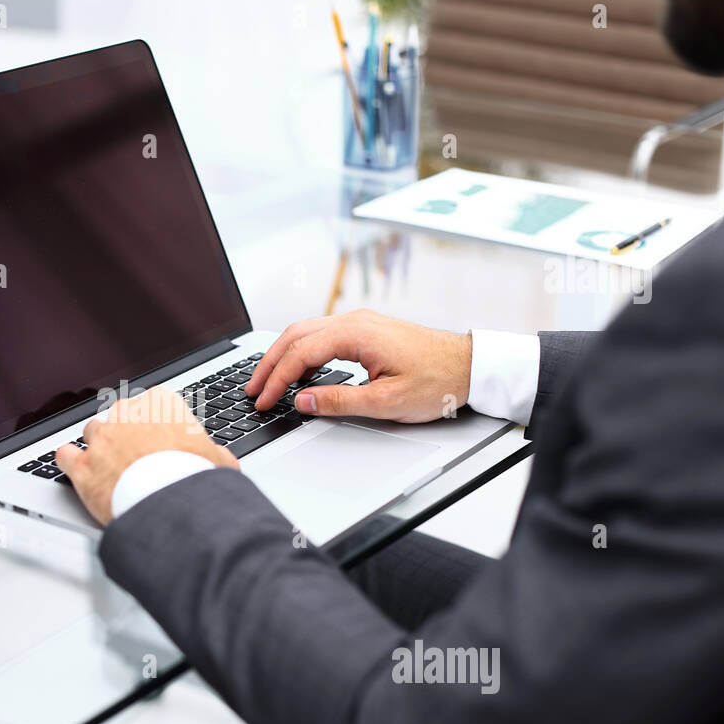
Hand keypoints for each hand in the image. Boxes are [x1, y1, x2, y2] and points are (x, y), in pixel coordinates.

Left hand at [55, 387, 238, 525]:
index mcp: (161, 404)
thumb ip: (215, 453)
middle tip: (138, 455)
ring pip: (92, 431)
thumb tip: (221, 460)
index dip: (156, 424)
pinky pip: (65, 455)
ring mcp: (102, 439)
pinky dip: (68, 460)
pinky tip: (72, 464)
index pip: (153, 404)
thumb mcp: (220, 461)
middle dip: (127, 432)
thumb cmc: (195, 479)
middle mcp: (127, 414)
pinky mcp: (83, 465)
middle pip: (121, 415)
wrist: (171, 507)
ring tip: (109, 463)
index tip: (159, 438)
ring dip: (99, 445)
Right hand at [246, 309, 471, 422]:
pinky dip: (301, 352)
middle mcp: (355, 321)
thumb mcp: (386, 401)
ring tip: (268, 381)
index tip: (262, 400)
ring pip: (306, 332)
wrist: (471, 366)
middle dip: (269, 364)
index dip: (276, 380)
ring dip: (283, 356)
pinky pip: (322, 335)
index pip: (300, 354)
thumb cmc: (438, 381)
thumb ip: (338, 401)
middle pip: (295, 336)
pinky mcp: (366, 331)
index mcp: (356, 334)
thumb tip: (302, 400)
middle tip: (253, 389)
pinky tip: (299, 372)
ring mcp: (360, 323)